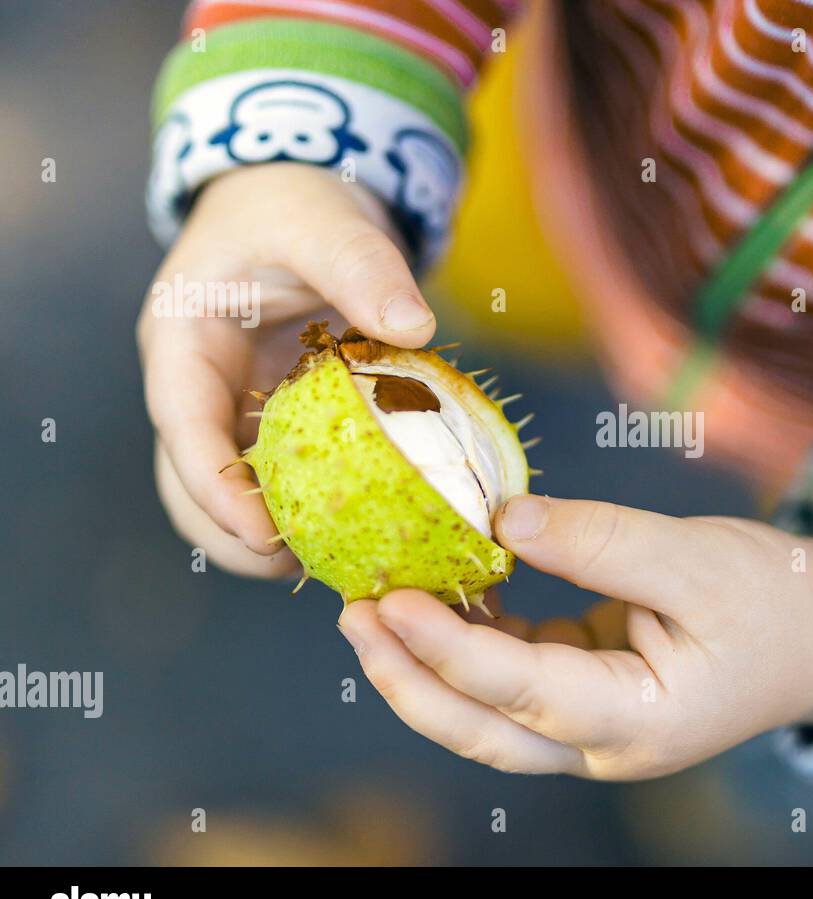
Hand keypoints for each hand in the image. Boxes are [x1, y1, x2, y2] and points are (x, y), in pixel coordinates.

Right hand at [137, 163, 435, 576]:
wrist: (301, 201)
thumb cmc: (296, 204)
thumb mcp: (324, 220)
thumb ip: (362, 265)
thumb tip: (415, 325)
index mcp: (184, 341)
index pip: (184, 426)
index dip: (215, 488)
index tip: (263, 534)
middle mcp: (199, 387)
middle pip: (191, 483)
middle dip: (235, 536)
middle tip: (303, 569)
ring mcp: (235, 409)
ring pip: (234, 492)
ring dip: (273, 535)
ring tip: (337, 564)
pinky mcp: (276, 421)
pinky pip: (286, 475)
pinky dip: (316, 506)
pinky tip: (366, 528)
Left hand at [338, 495, 812, 778]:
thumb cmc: (776, 600)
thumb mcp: (698, 558)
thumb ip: (600, 541)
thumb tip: (498, 518)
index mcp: (637, 720)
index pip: (520, 690)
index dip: (448, 648)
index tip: (390, 600)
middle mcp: (602, 741)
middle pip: (482, 732)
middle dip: (409, 680)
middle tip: (353, 616)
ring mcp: (590, 724)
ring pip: (487, 716)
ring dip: (427, 667)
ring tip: (374, 607)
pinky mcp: (585, 693)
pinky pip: (512, 679)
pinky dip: (470, 644)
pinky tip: (440, 595)